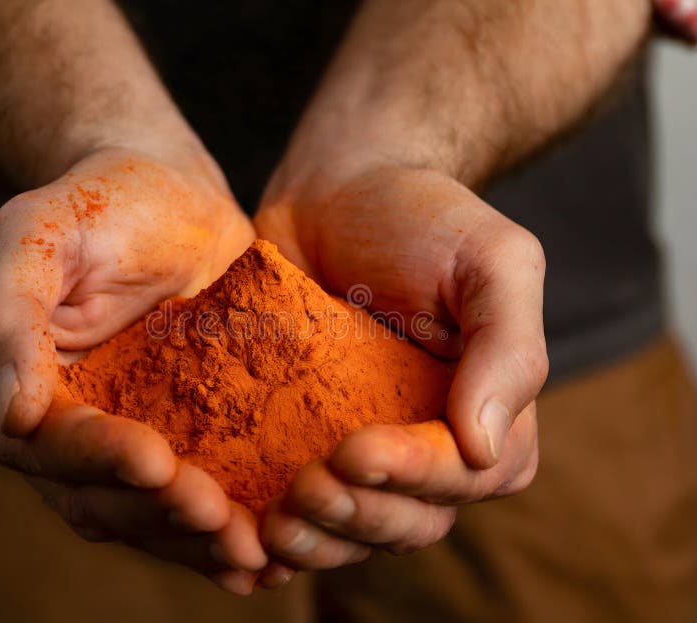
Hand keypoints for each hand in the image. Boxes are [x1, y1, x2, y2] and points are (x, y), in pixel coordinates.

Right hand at [0, 147, 263, 593]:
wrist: (174, 196)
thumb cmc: (104, 201)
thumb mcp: (40, 232)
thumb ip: (7, 312)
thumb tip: (10, 415)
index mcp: (16, 389)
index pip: (50, 444)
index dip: (99, 460)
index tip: (158, 462)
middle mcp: (65, 431)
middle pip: (103, 495)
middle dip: (160, 514)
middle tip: (222, 522)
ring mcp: (124, 440)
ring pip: (149, 511)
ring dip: (195, 541)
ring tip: (252, 554)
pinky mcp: (180, 437)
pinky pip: (192, 494)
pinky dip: (221, 528)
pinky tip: (264, 555)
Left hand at [254, 161, 546, 569]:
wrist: (339, 191)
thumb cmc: (421, 216)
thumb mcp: (492, 259)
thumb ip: (510, 347)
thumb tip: (485, 447)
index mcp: (488, 411)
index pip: (466, 475)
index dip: (414, 476)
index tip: (355, 450)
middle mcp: (430, 444)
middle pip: (410, 519)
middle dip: (360, 515)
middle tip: (305, 487)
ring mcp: (367, 448)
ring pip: (356, 530)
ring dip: (319, 539)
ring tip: (272, 522)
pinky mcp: (307, 439)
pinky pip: (305, 506)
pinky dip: (283, 534)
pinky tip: (247, 536)